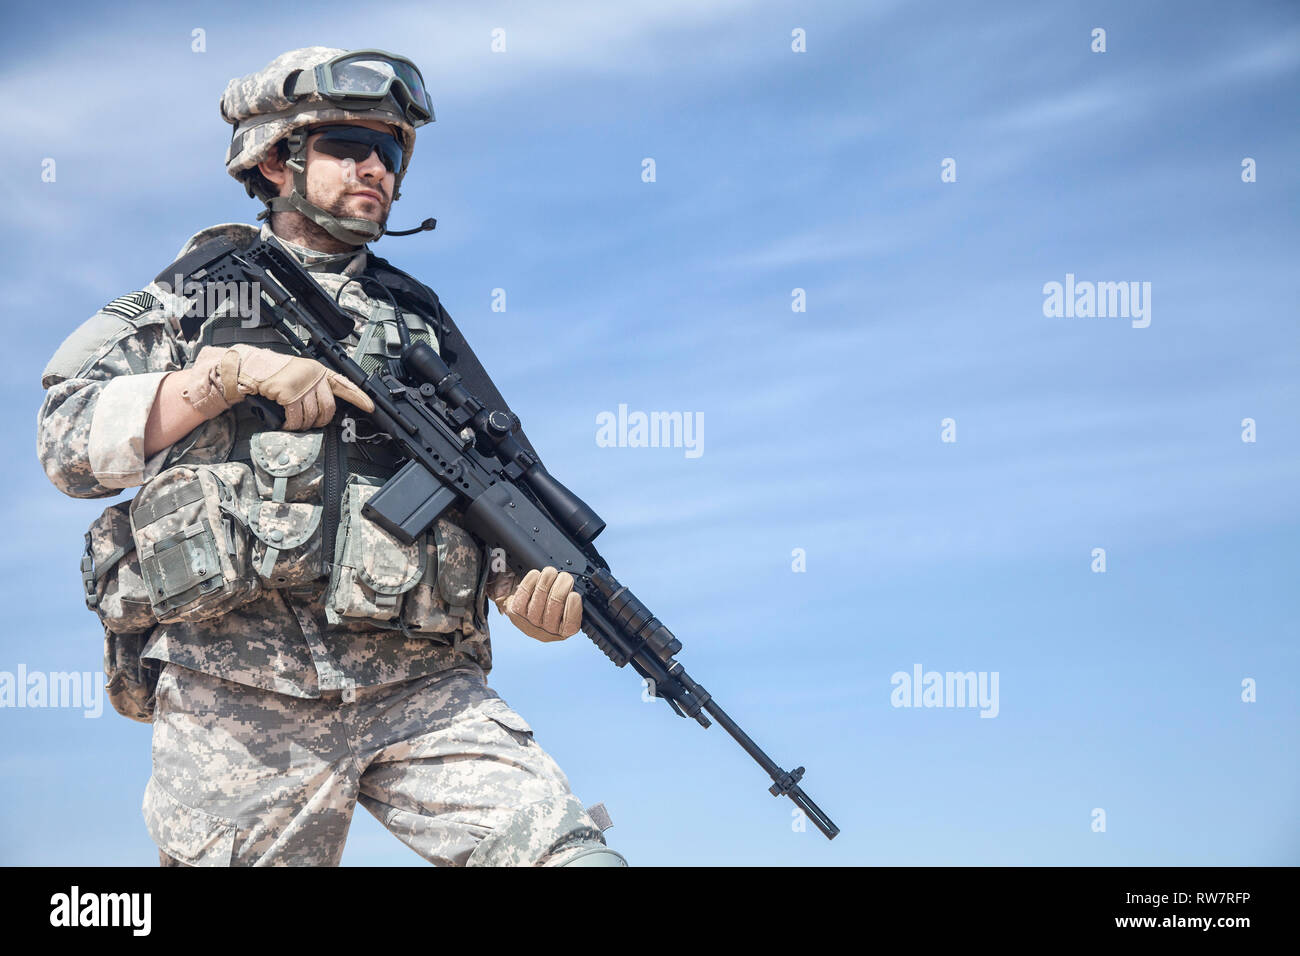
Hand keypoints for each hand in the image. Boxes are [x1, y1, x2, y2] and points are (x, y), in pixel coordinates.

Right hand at [186, 344, 374, 428]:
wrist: (250, 367)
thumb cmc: (273, 374)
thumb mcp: (299, 375)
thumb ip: (313, 386)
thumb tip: (324, 408)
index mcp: (318, 370)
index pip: (344, 384)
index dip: (359, 397)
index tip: (371, 407)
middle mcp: (312, 375)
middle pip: (328, 408)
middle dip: (320, 421)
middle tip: (309, 424)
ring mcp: (301, 384)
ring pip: (311, 416)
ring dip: (302, 425)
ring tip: (293, 422)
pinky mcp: (287, 393)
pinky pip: (295, 417)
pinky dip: (290, 425)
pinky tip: (285, 422)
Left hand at [496, 567, 582, 641]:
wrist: (527, 612)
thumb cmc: (552, 608)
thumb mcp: (568, 611)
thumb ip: (574, 603)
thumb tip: (580, 588)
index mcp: (563, 632)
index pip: (571, 623)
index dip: (573, 605)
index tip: (574, 593)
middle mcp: (545, 631)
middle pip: (555, 603)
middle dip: (562, 583)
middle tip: (564, 576)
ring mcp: (529, 622)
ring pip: (540, 594)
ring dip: (547, 578)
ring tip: (551, 572)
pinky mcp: (515, 612)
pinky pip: (525, 591)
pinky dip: (532, 579)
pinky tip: (536, 575)